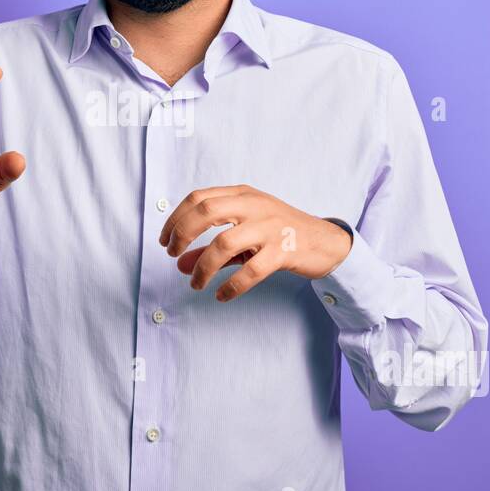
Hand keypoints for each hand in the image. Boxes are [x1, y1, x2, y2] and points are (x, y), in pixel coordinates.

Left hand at [157, 184, 352, 301]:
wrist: (325, 241)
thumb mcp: (243, 234)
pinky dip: (231, 286)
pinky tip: (221, 295)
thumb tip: (180, 265)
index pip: (198, 198)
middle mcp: (254, 205)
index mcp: (242, 195)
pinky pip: (251, 270)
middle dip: (182, 234)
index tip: (164, 240)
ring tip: (196, 284)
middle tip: (172, 254)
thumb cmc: (279, 233)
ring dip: (203, 267)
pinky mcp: (283, 250)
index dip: (175, 219)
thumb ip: (210, 247)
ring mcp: (269, 227)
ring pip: (224, 243)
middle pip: (206, 211)